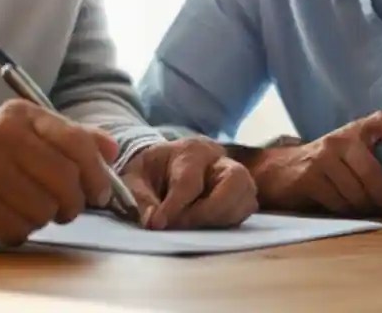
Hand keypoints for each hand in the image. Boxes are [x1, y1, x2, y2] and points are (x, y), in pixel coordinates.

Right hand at [0, 100, 117, 244]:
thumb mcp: (30, 137)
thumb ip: (73, 139)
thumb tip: (111, 151)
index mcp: (22, 114)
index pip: (77, 142)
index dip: (97, 173)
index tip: (101, 193)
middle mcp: (2, 134)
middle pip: (65, 178)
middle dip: (72, 203)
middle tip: (64, 210)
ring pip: (44, 208)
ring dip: (42, 219)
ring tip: (28, 211)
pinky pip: (18, 228)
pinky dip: (18, 232)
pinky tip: (7, 221)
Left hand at [119, 138, 257, 229]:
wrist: (164, 165)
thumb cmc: (150, 171)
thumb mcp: (134, 178)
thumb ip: (141, 199)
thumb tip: (153, 223)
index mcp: (191, 151)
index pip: (189, 180)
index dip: (175, 206)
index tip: (158, 225)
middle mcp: (220, 160)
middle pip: (235, 180)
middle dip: (211, 209)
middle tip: (184, 226)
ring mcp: (236, 177)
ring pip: (247, 197)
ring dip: (222, 219)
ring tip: (193, 229)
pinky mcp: (242, 196)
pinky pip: (246, 210)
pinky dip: (229, 223)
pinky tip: (205, 228)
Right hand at [249, 111, 381, 215]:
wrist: (282, 169)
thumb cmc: (331, 157)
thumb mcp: (359, 141)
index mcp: (357, 128)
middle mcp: (339, 139)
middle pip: (371, 173)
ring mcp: (322, 158)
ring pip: (355, 192)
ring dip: (364, 207)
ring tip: (368, 210)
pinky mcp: (308, 178)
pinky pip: (338, 202)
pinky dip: (346, 210)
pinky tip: (348, 210)